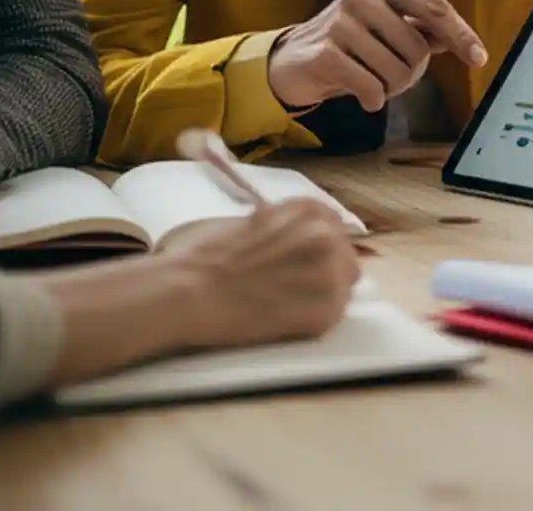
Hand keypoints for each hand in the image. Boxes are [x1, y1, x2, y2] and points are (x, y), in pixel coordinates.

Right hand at [165, 198, 360, 347]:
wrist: (186, 291)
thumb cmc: (209, 254)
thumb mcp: (256, 221)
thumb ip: (289, 227)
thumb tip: (304, 239)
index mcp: (309, 211)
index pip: (335, 229)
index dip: (321, 247)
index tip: (304, 260)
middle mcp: (325, 237)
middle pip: (346, 261)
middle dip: (326, 274)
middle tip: (293, 287)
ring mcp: (327, 275)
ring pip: (342, 291)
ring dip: (320, 298)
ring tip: (286, 304)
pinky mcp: (321, 313)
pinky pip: (332, 317)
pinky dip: (312, 321)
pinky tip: (285, 319)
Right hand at [267, 0, 488, 110]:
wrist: (292, 61)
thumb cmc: (348, 45)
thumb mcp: (386, 28)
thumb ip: (423, 30)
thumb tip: (466, 43)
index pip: (435, 9)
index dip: (461, 35)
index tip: (479, 59)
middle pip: (418, 49)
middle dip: (411, 73)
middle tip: (388, 74)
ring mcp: (341, 23)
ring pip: (396, 73)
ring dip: (390, 88)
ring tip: (370, 80)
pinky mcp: (325, 53)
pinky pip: (372, 88)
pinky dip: (373, 100)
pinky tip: (362, 96)